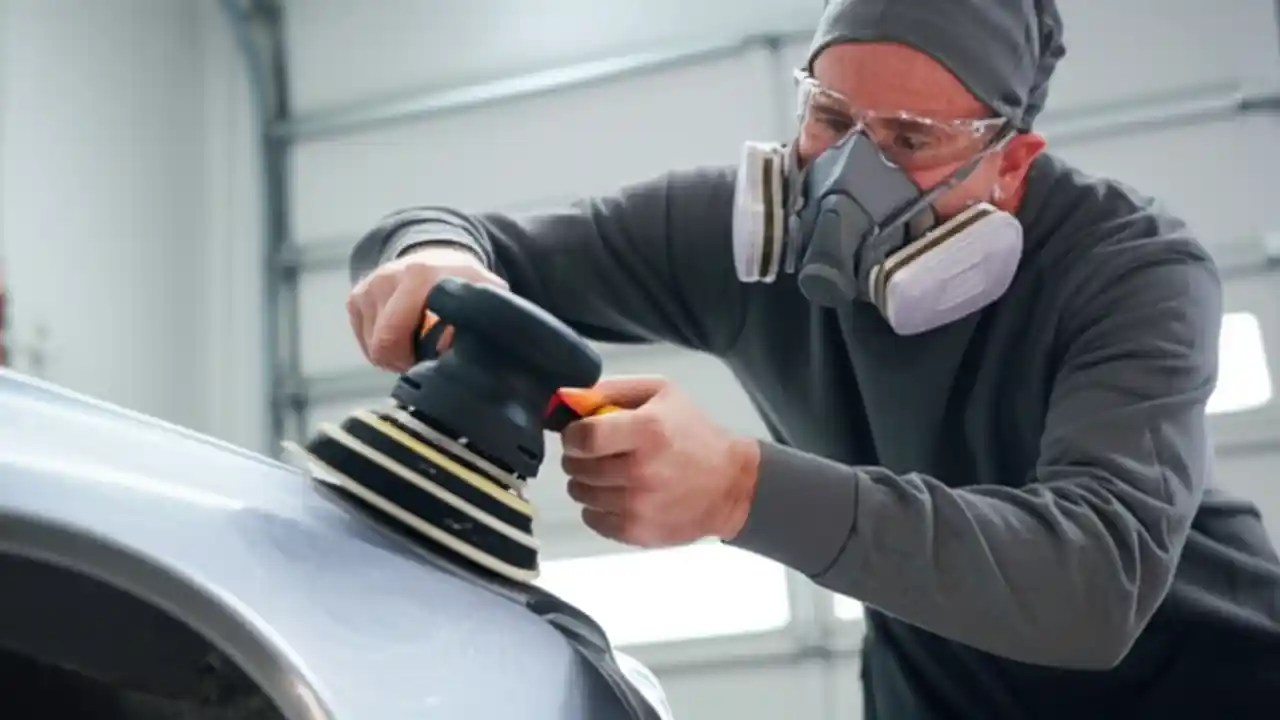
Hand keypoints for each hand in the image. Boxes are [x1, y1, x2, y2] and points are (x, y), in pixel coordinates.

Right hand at [346, 245, 506, 371]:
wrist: (439, 259)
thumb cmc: (464, 285)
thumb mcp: (484, 296)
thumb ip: (479, 320)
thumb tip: (453, 355)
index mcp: (418, 275)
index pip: (394, 336)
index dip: (414, 359)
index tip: (436, 357)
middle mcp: (386, 277)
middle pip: (381, 347)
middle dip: (403, 362)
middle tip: (426, 358)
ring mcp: (368, 287)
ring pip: (373, 349)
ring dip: (395, 356)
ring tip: (418, 343)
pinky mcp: (355, 298)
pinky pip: (364, 342)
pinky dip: (382, 347)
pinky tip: (403, 336)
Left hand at [560, 375, 760, 547]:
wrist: (731, 484)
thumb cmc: (693, 433)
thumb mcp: (661, 393)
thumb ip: (613, 389)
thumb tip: (568, 399)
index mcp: (648, 430)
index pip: (584, 437)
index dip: (572, 435)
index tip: (578, 434)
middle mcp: (641, 470)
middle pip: (578, 467)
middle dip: (578, 458)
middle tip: (593, 454)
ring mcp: (639, 506)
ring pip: (581, 494)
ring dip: (586, 483)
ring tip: (607, 474)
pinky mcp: (639, 532)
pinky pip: (593, 520)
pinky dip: (596, 508)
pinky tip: (614, 496)